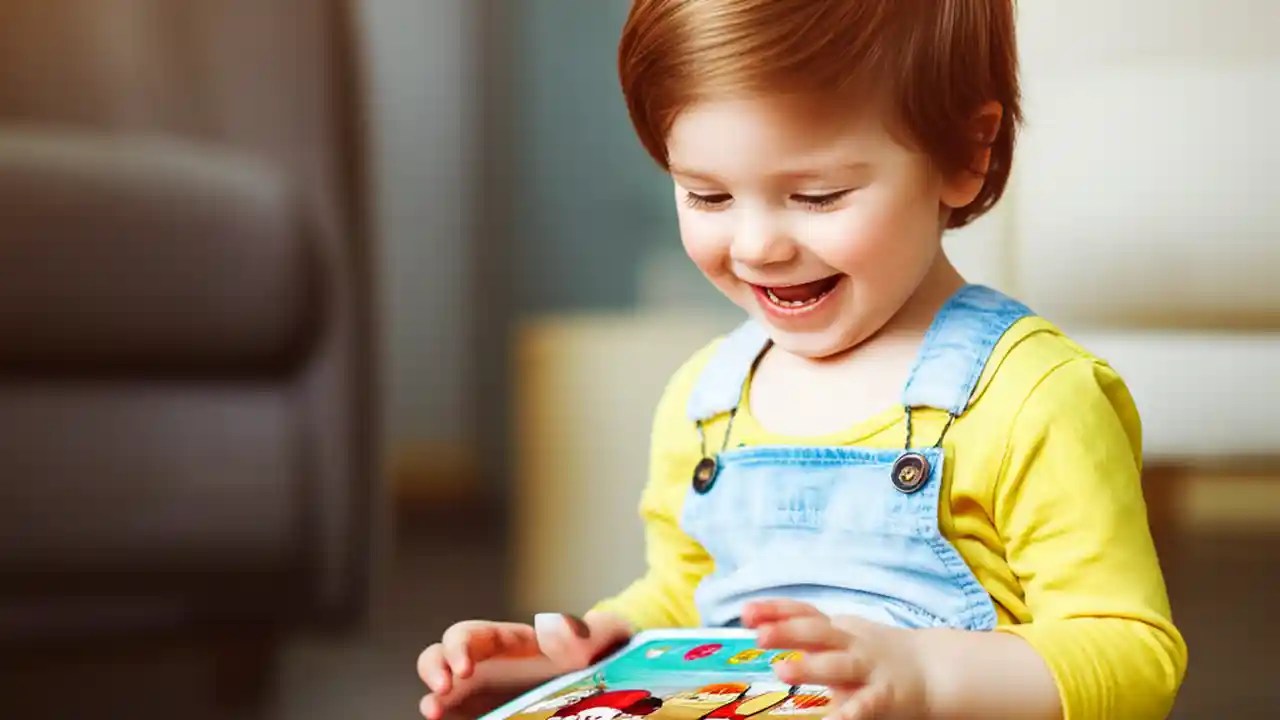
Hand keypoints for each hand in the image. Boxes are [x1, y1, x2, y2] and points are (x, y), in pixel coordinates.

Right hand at [417, 613, 626, 718]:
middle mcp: (487, 663)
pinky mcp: (486, 713)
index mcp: (507, 639)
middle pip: (441, 655)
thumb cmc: (598, 650)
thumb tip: (567, 628)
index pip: (470, 634)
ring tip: (433, 712)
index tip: (464, 668)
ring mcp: (483, 692)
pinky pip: (459, 714)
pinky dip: (449, 718)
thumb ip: (589, 630)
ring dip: (433, 698)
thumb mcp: (599, 636)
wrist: (605, 677)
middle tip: (443, 689)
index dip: (459, 647)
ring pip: (442, 689)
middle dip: (434, 668)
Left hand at [743, 600, 929, 719]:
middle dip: (787, 632)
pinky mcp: (884, 696)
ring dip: (811, 667)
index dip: (775, 610)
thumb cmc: (874, 656)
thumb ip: (808, 634)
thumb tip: (761, 629)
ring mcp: (868, 670)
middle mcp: (851, 644)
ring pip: (838, 665)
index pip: (803, 612)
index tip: (745, 612)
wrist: (933, 671)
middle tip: (758, 636)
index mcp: (838, 629)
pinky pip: (864, 705)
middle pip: (817, 632)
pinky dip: (849, 713)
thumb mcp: (842, 637)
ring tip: (782, 671)